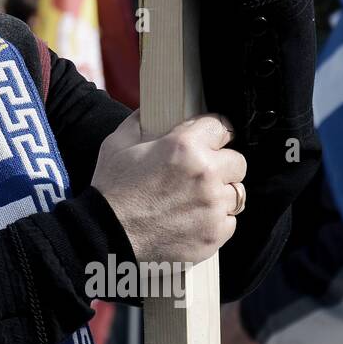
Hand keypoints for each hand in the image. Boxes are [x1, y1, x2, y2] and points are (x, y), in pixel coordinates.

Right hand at [90, 110, 246, 265]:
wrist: (105, 235)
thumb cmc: (111, 189)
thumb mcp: (118, 143)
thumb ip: (141, 120)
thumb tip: (154, 108)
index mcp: (185, 146)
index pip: (222, 126)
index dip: (213, 132)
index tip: (210, 139)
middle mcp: (206, 174)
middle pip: (237, 161)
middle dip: (221, 164)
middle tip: (200, 172)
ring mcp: (213, 207)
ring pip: (236, 193)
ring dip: (219, 193)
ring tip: (195, 199)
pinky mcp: (215, 234)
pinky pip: (229, 221)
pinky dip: (215, 220)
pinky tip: (193, 219)